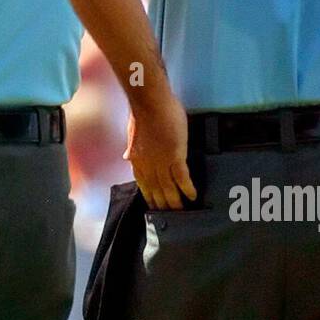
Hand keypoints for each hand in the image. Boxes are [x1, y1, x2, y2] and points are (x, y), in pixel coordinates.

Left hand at [126, 95, 194, 209]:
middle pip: (156, 190)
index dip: (150, 197)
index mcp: (137, 160)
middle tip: (170, 218)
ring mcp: (161, 162)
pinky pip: (182, 177)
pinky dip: (187, 188)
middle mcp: (148, 165)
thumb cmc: (143, 113)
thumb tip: (126, 158)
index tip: (155, 208)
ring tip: (183, 213)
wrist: (150, 102)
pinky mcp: (175, 156)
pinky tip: (193, 197)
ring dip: (176, 202)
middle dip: (163, 205)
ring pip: (169, 188)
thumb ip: (132, 149)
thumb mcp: (132, 134)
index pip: (144, 184)